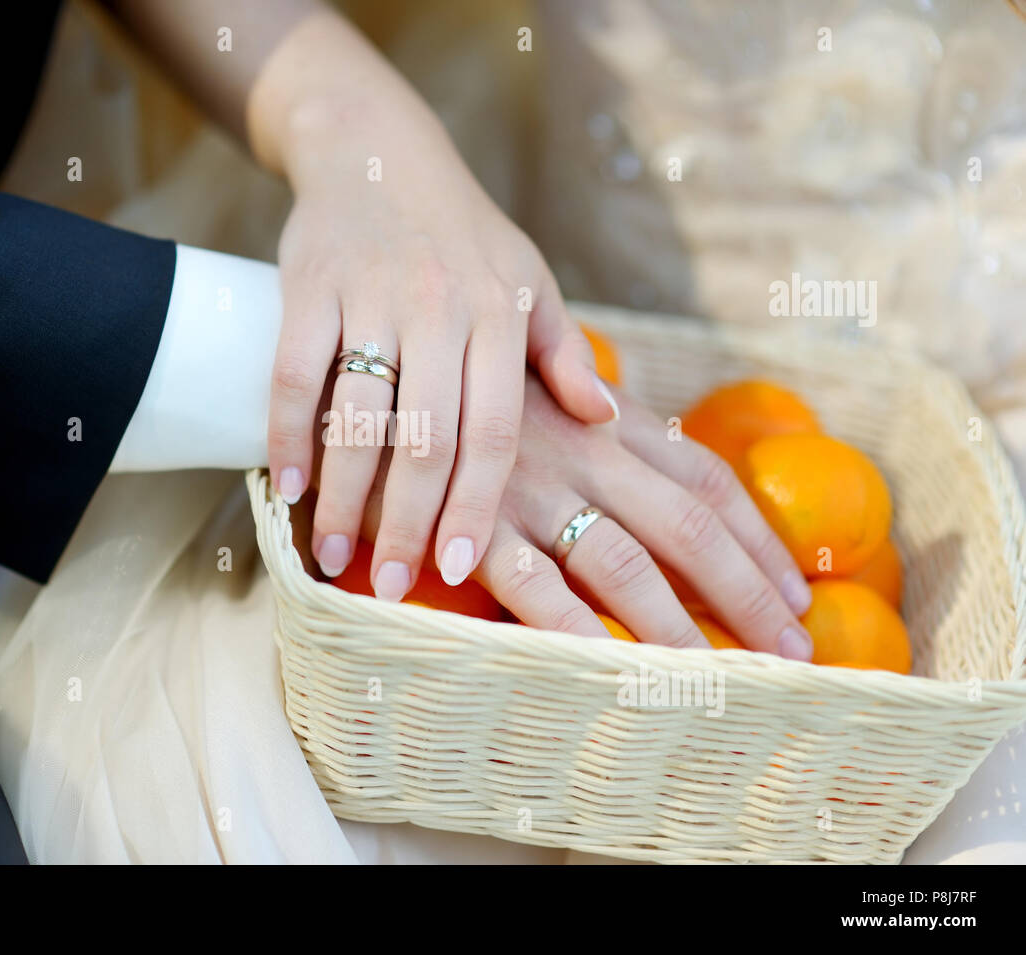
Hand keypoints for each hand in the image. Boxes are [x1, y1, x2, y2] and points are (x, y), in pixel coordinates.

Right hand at [251, 13, 615, 602]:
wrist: (378, 153)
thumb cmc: (464, 234)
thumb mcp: (529, 280)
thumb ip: (564, 353)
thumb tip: (607, 419)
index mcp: (499, 314)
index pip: (492, 431)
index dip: (474, 506)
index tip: (459, 571)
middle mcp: (438, 308)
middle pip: (424, 438)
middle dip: (407, 522)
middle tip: (391, 586)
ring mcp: (369, 297)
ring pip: (355, 416)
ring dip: (342, 495)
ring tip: (333, 556)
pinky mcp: (309, 287)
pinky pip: (292, 374)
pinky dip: (286, 435)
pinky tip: (287, 489)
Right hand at [361, 375, 814, 656]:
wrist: (374, 303)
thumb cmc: (454, 343)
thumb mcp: (528, 353)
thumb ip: (579, 387)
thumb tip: (620, 410)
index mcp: (603, 418)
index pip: (705, 482)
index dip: (757, 541)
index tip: (796, 593)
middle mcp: (581, 451)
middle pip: (685, 530)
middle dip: (744, 595)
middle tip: (795, 657)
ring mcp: (526, 485)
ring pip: (618, 563)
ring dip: (672, 626)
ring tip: (716, 682)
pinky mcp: (466, 514)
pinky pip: (524, 581)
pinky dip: (559, 625)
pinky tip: (596, 669)